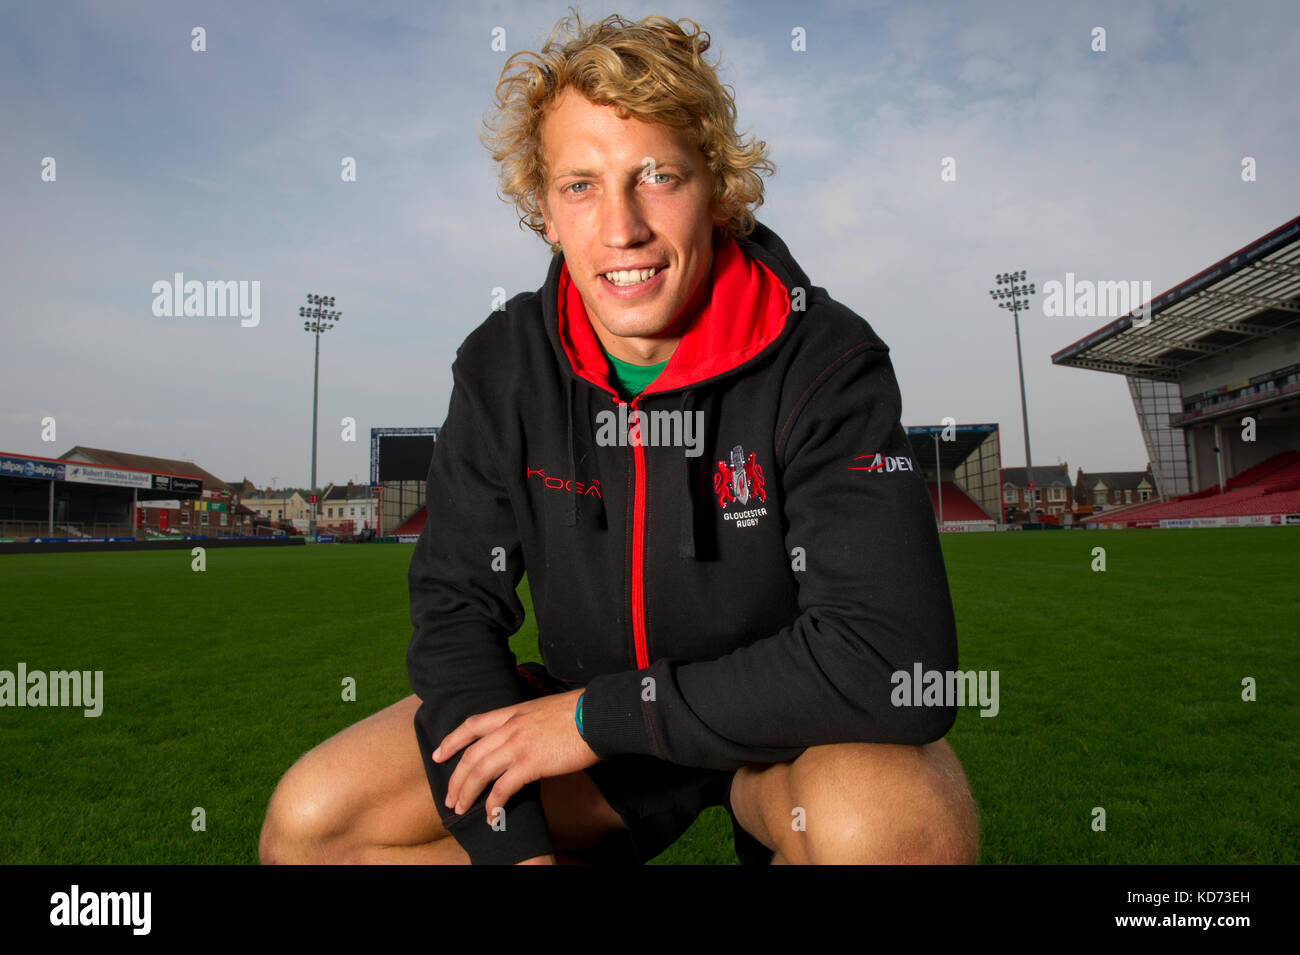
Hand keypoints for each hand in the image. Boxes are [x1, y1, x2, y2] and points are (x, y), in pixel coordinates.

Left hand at [433, 689, 597, 822]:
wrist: (598, 715)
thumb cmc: (580, 712)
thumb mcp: (545, 710)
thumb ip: (529, 722)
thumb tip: (526, 737)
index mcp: (513, 712)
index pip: (472, 725)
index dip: (452, 740)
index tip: (439, 754)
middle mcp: (510, 727)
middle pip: (471, 754)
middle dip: (456, 778)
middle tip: (449, 798)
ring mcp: (519, 745)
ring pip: (480, 771)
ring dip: (466, 793)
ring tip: (461, 810)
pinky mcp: (531, 763)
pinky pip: (502, 788)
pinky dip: (493, 804)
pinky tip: (492, 816)